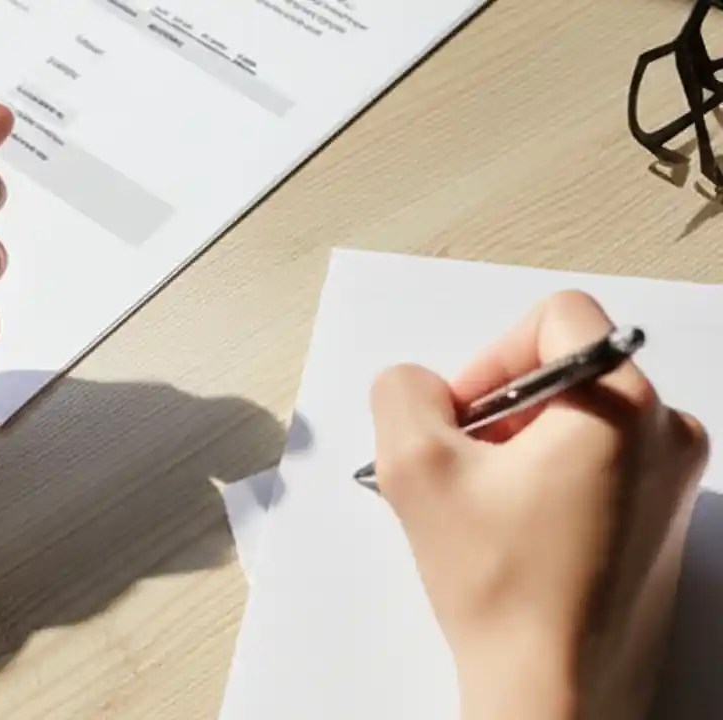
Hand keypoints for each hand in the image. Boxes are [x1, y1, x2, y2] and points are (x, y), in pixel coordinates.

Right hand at [370, 291, 708, 719]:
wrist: (553, 691)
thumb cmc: (502, 589)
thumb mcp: (415, 467)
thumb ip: (402, 392)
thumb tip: (420, 387)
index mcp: (623, 405)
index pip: (555, 318)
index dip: (489, 358)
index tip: (462, 419)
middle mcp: (667, 433)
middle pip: (566, 371)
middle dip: (499, 409)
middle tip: (462, 467)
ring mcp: (674, 481)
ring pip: (578, 419)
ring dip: (518, 446)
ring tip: (483, 506)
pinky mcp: (662, 520)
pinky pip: (598, 464)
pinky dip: (548, 479)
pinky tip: (513, 530)